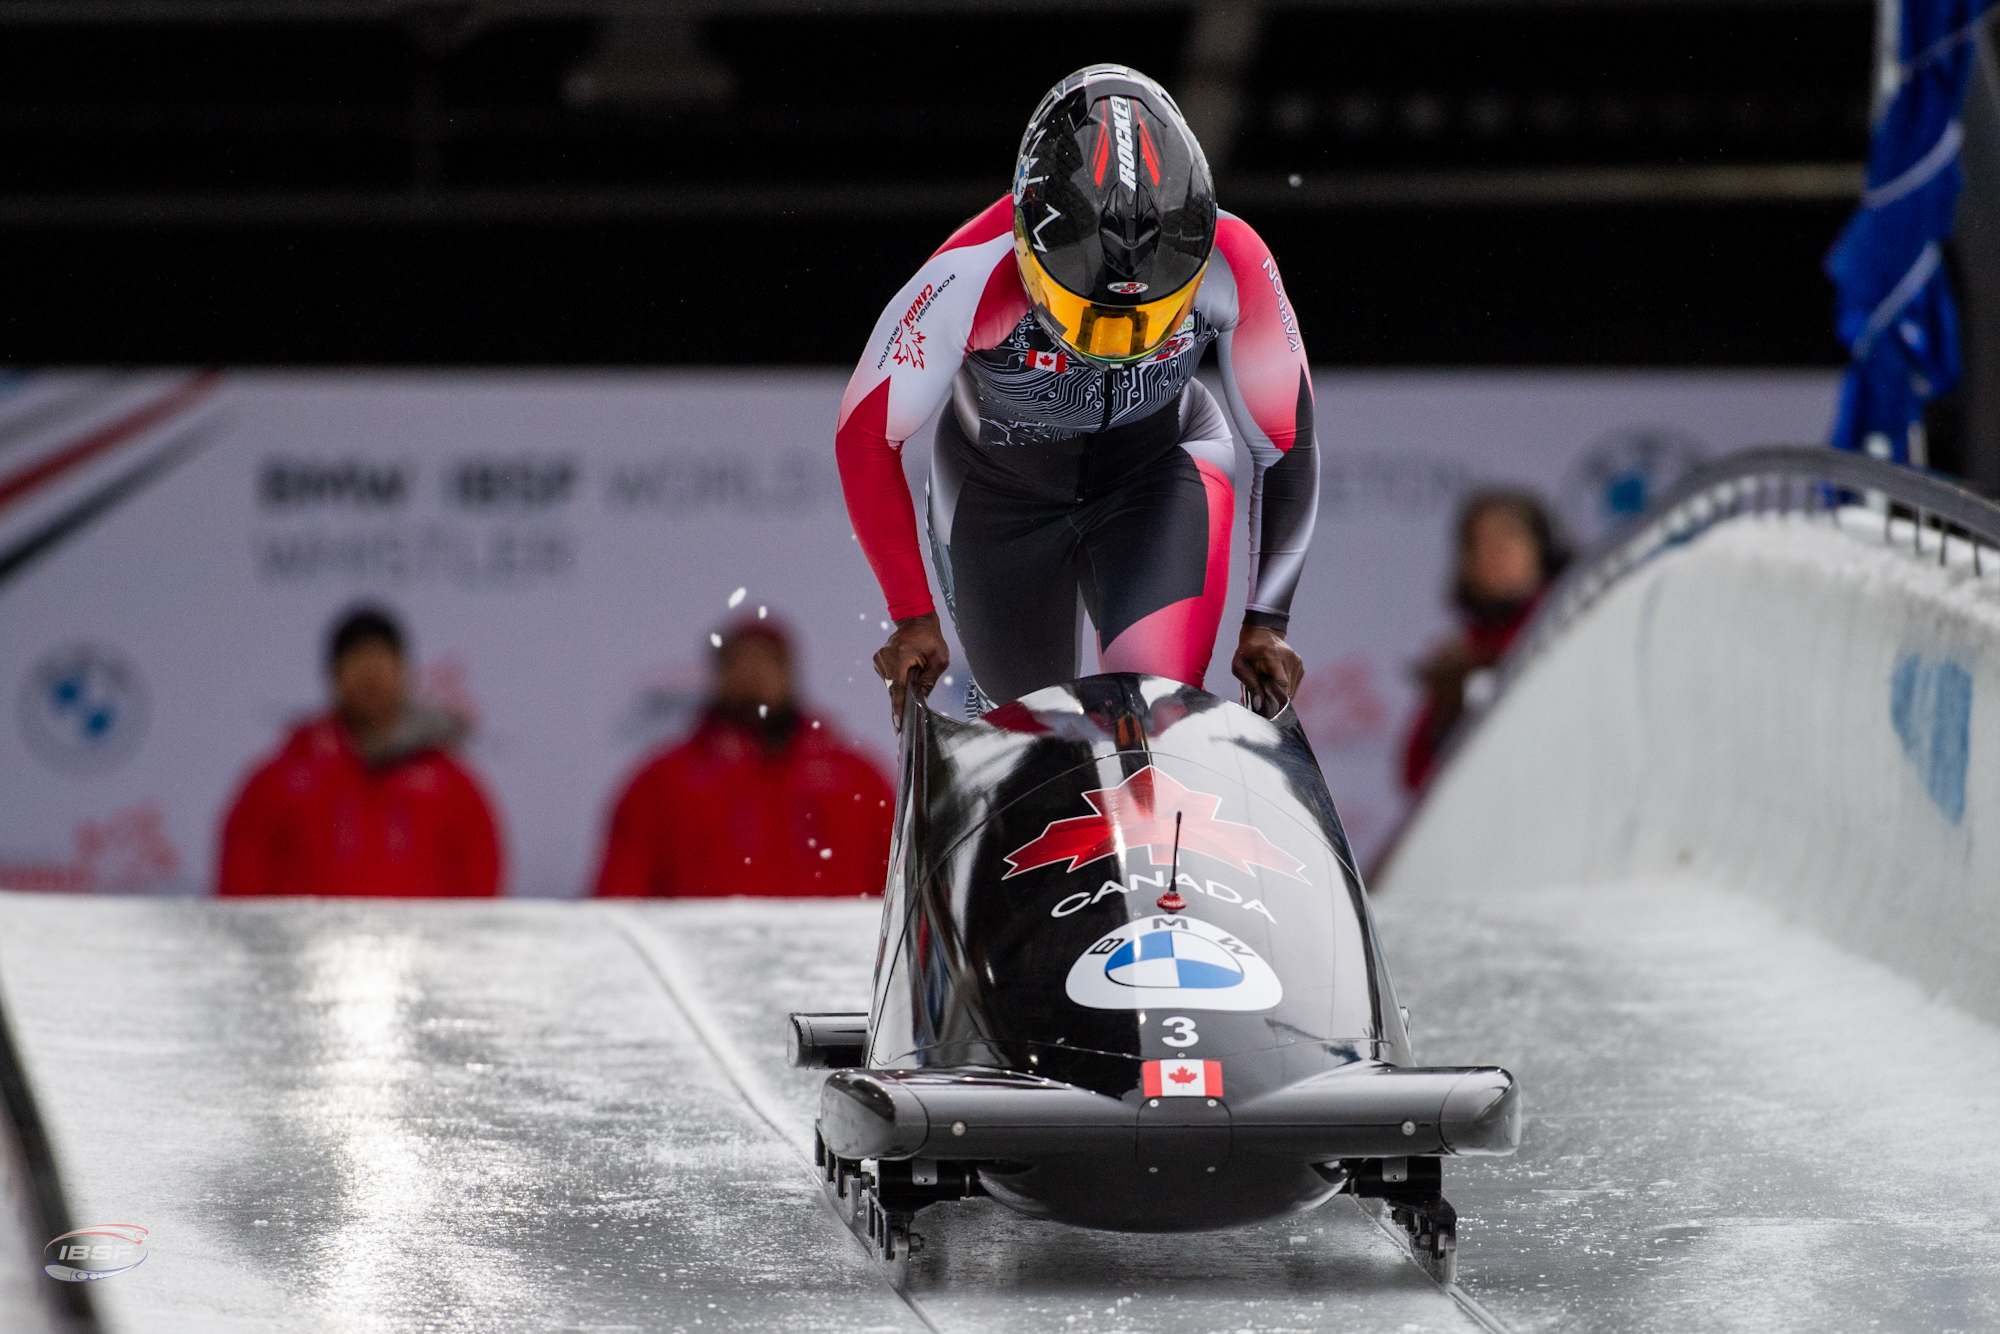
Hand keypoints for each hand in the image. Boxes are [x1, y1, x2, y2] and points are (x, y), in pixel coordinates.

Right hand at [871, 611, 950, 729]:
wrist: (916, 621)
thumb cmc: (931, 639)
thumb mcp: (939, 660)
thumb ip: (930, 681)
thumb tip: (921, 701)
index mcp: (902, 656)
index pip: (899, 687)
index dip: (899, 707)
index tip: (898, 723)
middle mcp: (886, 656)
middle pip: (894, 688)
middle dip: (904, 696)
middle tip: (915, 692)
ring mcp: (880, 657)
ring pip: (890, 684)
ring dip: (902, 685)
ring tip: (914, 669)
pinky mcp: (877, 659)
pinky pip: (887, 677)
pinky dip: (897, 678)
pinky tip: (906, 668)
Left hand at [1231, 624, 1304, 716]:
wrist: (1261, 633)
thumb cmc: (1248, 650)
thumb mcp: (1240, 666)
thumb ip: (1250, 685)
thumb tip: (1259, 705)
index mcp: (1273, 656)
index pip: (1282, 683)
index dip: (1278, 700)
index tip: (1271, 712)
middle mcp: (1289, 658)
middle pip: (1287, 689)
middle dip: (1275, 700)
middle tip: (1263, 704)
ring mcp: (1297, 661)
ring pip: (1291, 690)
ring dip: (1279, 695)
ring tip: (1266, 689)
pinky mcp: (1300, 666)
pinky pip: (1293, 686)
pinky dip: (1284, 689)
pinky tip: (1274, 684)